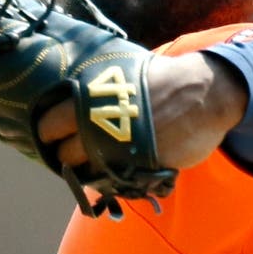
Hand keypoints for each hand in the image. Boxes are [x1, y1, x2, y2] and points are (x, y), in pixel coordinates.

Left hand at [37, 53, 247, 169]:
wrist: (204, 94)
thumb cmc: (164, 77)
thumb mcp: (122, 71)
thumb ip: (96, 89)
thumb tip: (73, 98)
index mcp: (88, 97)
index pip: (49, 125)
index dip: (49, 134)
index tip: (54, 137)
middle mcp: (96, 124)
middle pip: (64, 154)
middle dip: (66, 157)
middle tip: (75, 155)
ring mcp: (116, 149)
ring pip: (87, 172)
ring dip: (88, 171)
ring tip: (98, 164)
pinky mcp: (137, 168)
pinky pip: (114, 182)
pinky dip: (112, 180)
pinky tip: (118, 170)